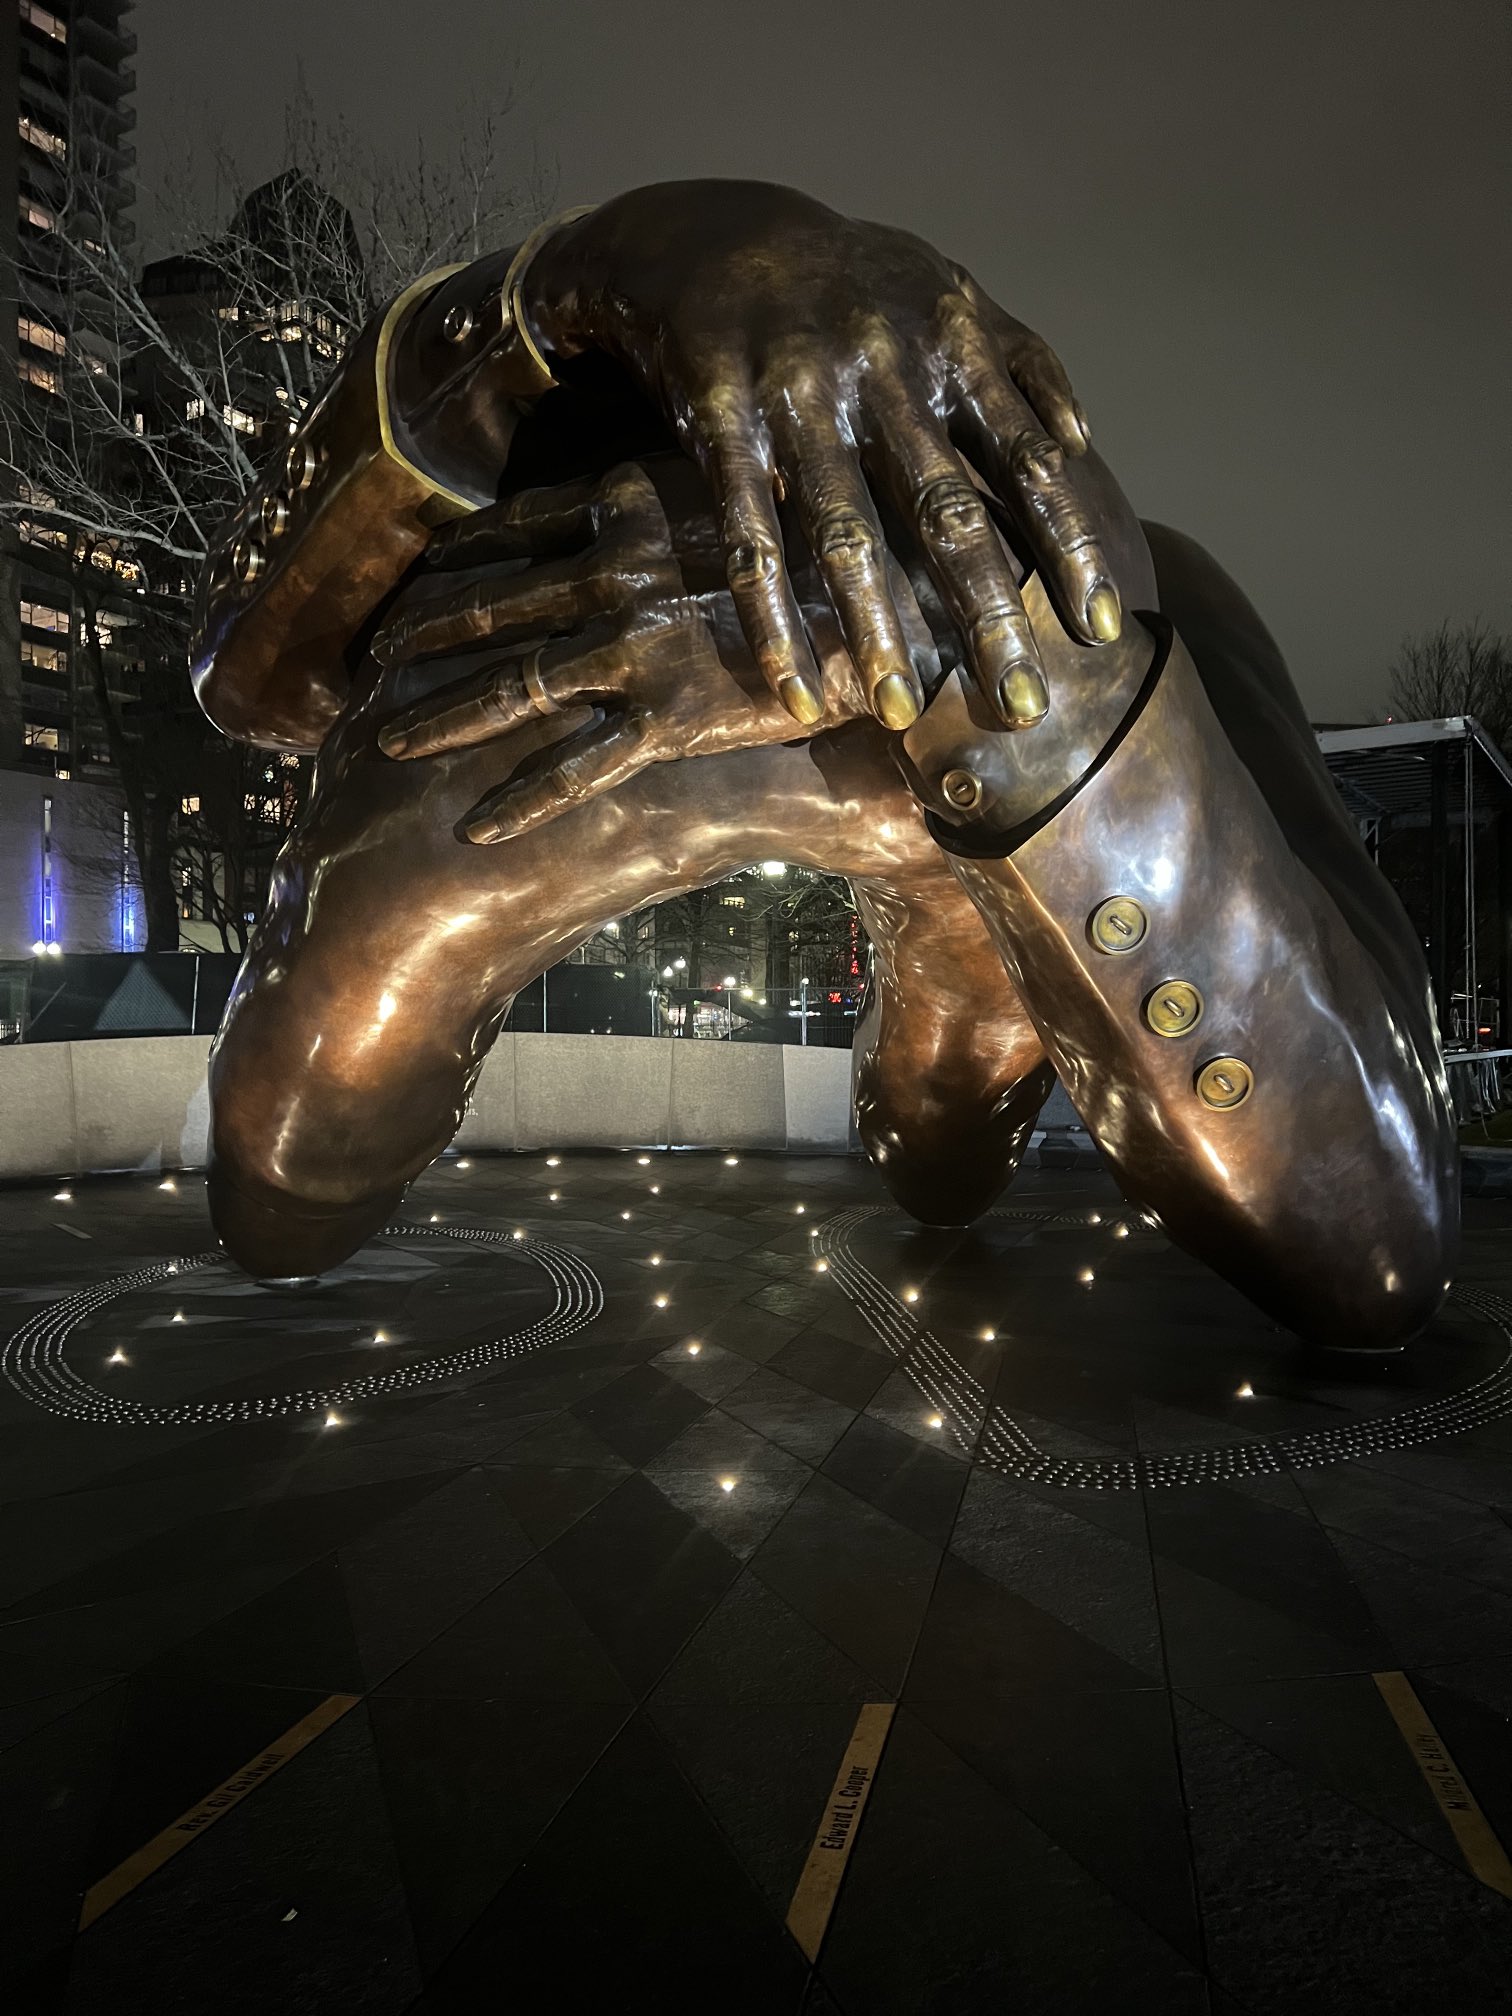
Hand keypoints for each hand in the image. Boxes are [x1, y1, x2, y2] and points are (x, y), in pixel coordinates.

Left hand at [372, 457, 902, 842]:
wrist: (904, 602)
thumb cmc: (840, 534)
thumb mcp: (752, 483)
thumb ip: (687, 493)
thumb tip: (654, 501)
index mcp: (630, 504)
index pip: (514, 525)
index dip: (456, 553)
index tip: (418, 569)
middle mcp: (616, 572)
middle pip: (490, 605)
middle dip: (423, 632)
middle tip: (373, 655)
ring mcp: (637, 649)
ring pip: (512, 686)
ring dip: (442, 715)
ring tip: (388, 740)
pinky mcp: (671, 720)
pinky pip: (579, 769)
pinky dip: (524, 800)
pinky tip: (478, 827)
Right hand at [522, 181, 1119, 731]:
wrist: (711, 228)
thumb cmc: (851, 286)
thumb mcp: (944, 292)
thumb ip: (1018, 361)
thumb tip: (1080, 442)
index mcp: (952, 340)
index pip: (1030, 457)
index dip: (1069, 546)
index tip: (1100, 628)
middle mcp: (883, 364)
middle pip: (947, 511)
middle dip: (988, 616)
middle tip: (1021, 708)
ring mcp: (798, 391)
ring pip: (845, 533)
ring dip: (874, 631)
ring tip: (898, 714)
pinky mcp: (719, 415)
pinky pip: (749, 534)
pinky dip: (772, 618)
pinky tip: (794, 688)